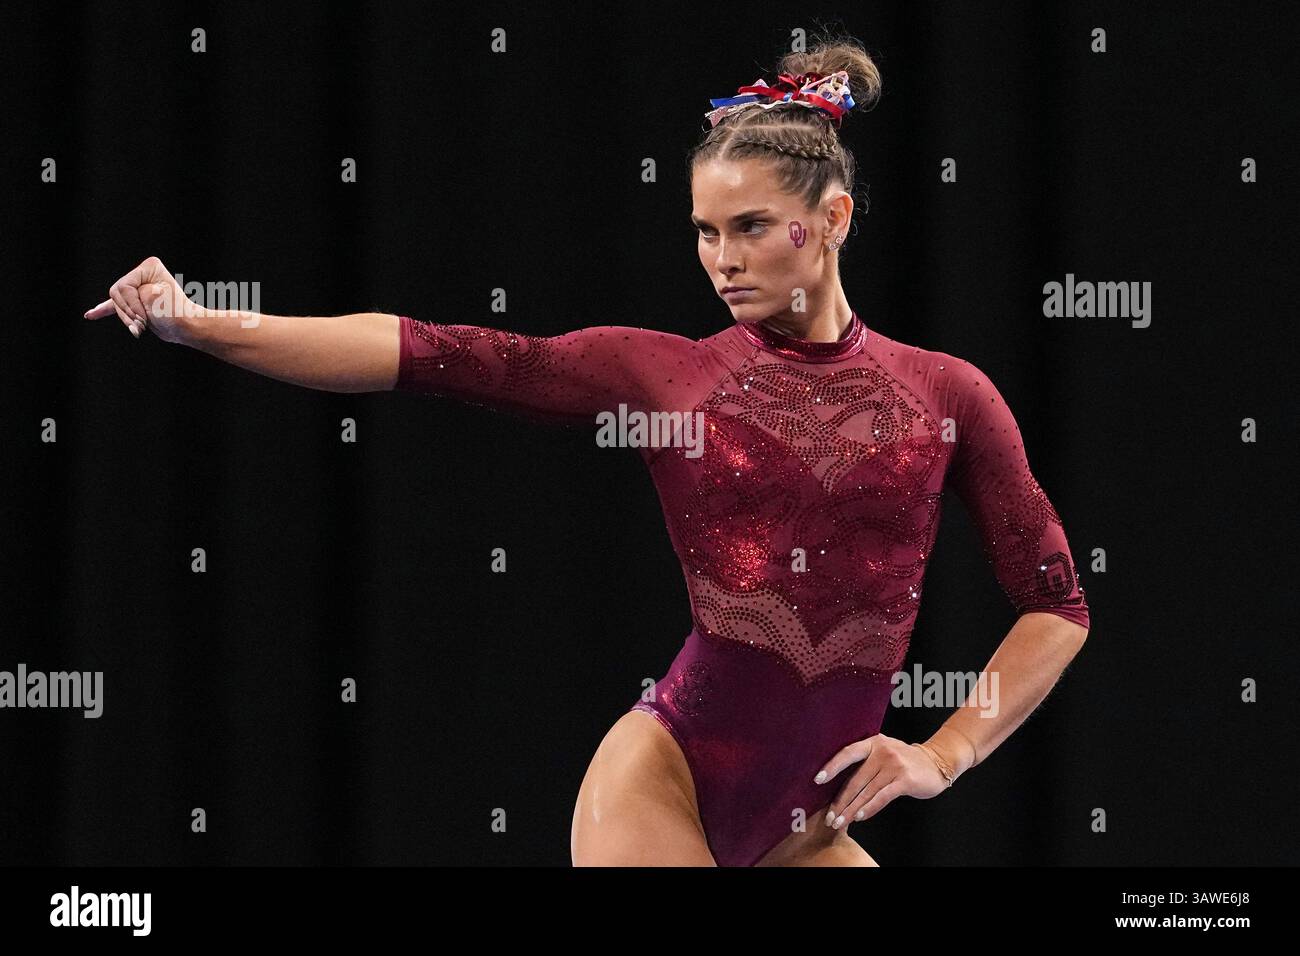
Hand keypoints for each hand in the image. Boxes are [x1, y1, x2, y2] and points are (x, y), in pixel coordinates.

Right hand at [84, 256, 194, 343]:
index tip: (145, 316)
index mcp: (150, 267)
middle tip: (143, 323)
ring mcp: (137, 289)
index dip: (131, 303)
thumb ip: (138, 297)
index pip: (124, 286)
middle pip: (117, 294)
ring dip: (126, 319)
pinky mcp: (134, 303)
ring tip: (140, 329)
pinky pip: (114, 305)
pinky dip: (103, 310)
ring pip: (116, 304)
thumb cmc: (175, 313)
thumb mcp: (156, 301)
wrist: (186, 327)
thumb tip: (148, 294)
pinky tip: (90, 315)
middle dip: (128, 312)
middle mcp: (142, 275)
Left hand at [813, 733, 950, 828]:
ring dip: (851, 810)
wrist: (936, 761)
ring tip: (840, 821)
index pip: (847, 753)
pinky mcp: (904, 780)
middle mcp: (882, 752)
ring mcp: (894, 765)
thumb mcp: (884, 750)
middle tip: (830, 816)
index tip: (818, 780)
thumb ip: (866, 759)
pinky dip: (869, 808)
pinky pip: (882, 797)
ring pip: (867, 791)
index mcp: (873, 742)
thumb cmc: (905, 759)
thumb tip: (839, 779)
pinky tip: (859, 817)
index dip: (832, 766)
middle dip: (840, 801)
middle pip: (855, 779)